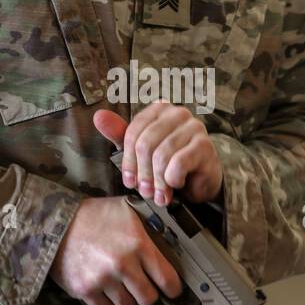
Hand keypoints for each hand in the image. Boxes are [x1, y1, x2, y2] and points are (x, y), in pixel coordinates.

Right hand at [49, 196, 181, 304]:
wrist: (55, 222)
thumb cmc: (94, 214)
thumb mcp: (127, 208)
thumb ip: (150, 221)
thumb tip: (174, 228)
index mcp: (138, 244)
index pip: (166, 278)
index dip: (173, 288)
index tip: (172, 291)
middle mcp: (122, 264)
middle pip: (148, 298)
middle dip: (147, 293)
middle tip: (142, 286)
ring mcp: (102, 279)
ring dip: (125, 298)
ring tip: (119, 285)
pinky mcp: (84, 290)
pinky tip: (104, 292)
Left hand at [94, 102, 222, 206]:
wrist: (201, 180)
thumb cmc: (170, 163)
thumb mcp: (141, 151)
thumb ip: (121, 134)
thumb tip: (98, 116)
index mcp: (159, 109)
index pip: (133, 132)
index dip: (128, 161)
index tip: (130, 181)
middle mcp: (177, 113)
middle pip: (145, 144)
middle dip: (143, 173)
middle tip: (145, 192)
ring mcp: (194, 127)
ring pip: (161, 156)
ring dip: (157, 181)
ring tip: (159, 195)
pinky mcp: (205, 145)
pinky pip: (178, 164)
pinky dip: (173, 180)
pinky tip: (176, 185)